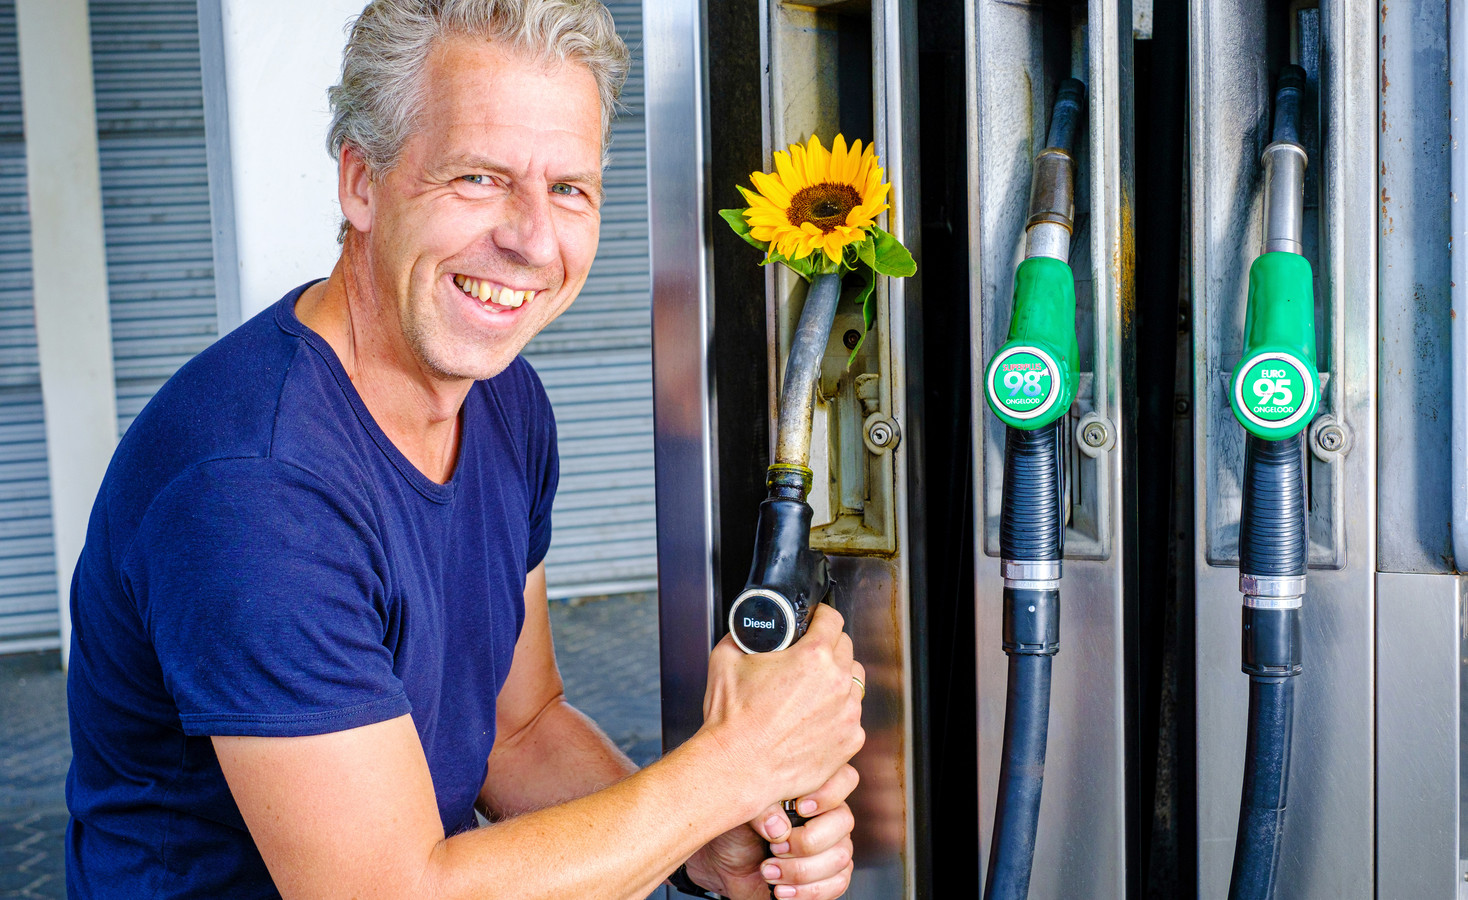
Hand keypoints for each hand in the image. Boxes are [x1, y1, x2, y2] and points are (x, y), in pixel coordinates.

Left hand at [684, 764, 859, 899]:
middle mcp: (827, 815)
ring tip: (769, 873)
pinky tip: (782, 890)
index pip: (844, 779)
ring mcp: (831, 846)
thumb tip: (780, 827)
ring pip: (840, 857)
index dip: (827, 794)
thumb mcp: (739, 810)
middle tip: (775, 848)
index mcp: (811, 789)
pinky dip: (807, 892)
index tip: (799, 807)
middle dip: (807, 841)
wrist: (722, 864)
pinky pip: (837, 884)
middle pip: (844, 822)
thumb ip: (760, 809)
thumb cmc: (734, 828)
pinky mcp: (828, 876)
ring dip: (801, 870)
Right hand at [699, 604, 865, 809]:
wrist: (736, 768)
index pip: (833, 620)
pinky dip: (837, 716)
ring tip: (809, 693)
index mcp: (813, 657)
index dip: (822, 616)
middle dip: (829, 648)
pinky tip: (813, 721)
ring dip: (836, 681)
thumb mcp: (726, 659)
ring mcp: (848, 715)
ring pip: (854, 684)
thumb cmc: (732, 721)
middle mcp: (837, 684)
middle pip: (846, 649)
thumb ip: (742, 635)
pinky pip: (852, 718)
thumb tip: (748, 629)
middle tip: (808, 657)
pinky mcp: (849, 742)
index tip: (817, 620)